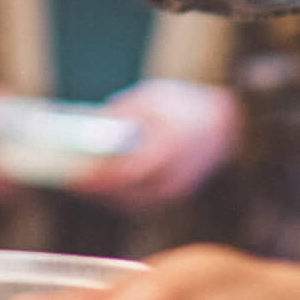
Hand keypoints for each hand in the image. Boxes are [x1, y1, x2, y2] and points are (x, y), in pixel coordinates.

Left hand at [72, 79, 239, 210]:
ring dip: (106, 196)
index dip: (99, 176)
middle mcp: (174, 174)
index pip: (128, 171)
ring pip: (134, 202)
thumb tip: (93, 126)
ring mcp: (176, 187)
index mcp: (169, 147)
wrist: (228, 124)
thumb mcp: (152, 97)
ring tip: (82, 183)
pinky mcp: (174, 193)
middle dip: (97, 189)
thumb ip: (124, 112)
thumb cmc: (186, 105)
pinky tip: (103, 185)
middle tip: (71, 181)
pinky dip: (121, 196)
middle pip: (127, 193)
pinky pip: (143, 201)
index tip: (75, 174)